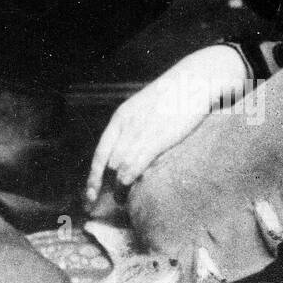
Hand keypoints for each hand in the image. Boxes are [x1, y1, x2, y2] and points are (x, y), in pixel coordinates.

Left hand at [84, 45, 247, 207]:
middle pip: (108, 163)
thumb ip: (136, 126)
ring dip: (118, 188)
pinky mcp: (156, 139)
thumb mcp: (146, 107)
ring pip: (118, 168)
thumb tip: (132, 149)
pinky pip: (134, 166)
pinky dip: (129, 182)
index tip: (88, 195)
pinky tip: (132, 192)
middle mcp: (126, 126)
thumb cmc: (175, 96)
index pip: (100, 153)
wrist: (194, 81)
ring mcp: (140, 132)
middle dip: (105, 185)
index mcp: (121, 118)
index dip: (93, 176)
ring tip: (122, 201)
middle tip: (110, 201)